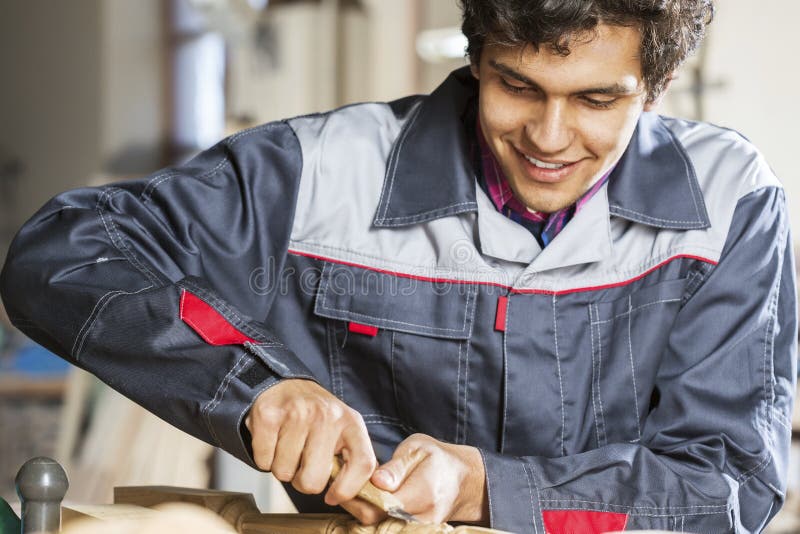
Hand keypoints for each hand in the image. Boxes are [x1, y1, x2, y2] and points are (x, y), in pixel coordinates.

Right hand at [245, 379, 375, 505]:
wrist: (284, 385)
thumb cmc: (316, 418)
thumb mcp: (343, 432)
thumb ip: (352, 465)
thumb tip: (363, 508)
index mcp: (352, 422)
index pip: (364, 465)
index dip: (348, 490)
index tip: (333, 496)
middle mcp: (327, 415)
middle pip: (314, 480)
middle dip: (304, 481)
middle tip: (304, 462)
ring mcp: (297, 414)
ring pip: (284, 473)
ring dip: (283, 467)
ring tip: (289, 446)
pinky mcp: (269, 416)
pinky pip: (263, 462)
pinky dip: (264, 459)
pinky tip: (274, 440)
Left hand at [342, 433, 488, 524]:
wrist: (462, 480)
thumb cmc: (438, 459)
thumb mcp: (418, 449)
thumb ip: (396, 467)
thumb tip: (377, 481)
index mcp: (424, 492)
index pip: (380, 503)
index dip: (360, 492)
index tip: (351, 476)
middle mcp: (424, 517)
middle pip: (376, 518)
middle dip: (360, 501)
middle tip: (355, 481)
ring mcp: (421, 529)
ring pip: (379, 524)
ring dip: (368, 508)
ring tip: (369, 488)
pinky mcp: (415, 532)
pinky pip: (387, 526)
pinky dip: (378, 514)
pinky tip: (378, 500)